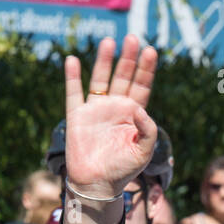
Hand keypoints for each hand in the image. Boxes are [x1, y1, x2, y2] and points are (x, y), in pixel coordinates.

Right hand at [64, 36, 157, 197]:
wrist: (98, 185)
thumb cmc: (123, 170)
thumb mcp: (143, 152)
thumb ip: (148, 130)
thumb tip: (140, 108)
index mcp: (133, 114)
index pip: (141, 86)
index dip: (146, 69)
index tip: (151, 51)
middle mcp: (115, 107)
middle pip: (123, 76)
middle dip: (128, 58)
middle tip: (133, 38)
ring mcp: (95, 109)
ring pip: (100, 79)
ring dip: (104, 61)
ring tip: (109, 42)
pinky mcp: (77, 116)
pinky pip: (74, 93)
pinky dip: (73, 77)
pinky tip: (73, 60)